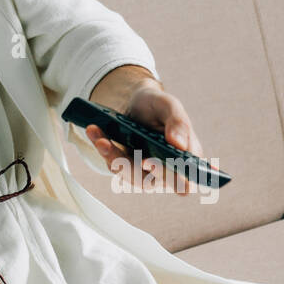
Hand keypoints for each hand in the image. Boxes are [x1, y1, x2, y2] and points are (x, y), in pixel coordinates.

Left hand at [85, 82, 208, 194]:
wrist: (137, 101)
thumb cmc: (158, 106)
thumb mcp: (170, 106)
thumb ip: (178, 123)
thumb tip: (179, 145)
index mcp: (187, 158)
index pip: (184, 181)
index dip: (170, 178)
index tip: (149, 162)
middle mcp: (167, 170)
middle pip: (151, 182)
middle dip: (130, 167)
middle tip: (116, 152)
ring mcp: (145, 171)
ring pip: (129, 176)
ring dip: (113, 157)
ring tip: (101, 139)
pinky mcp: (126, 167)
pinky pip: (115, 165)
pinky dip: (103, 149)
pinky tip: (96, 132)